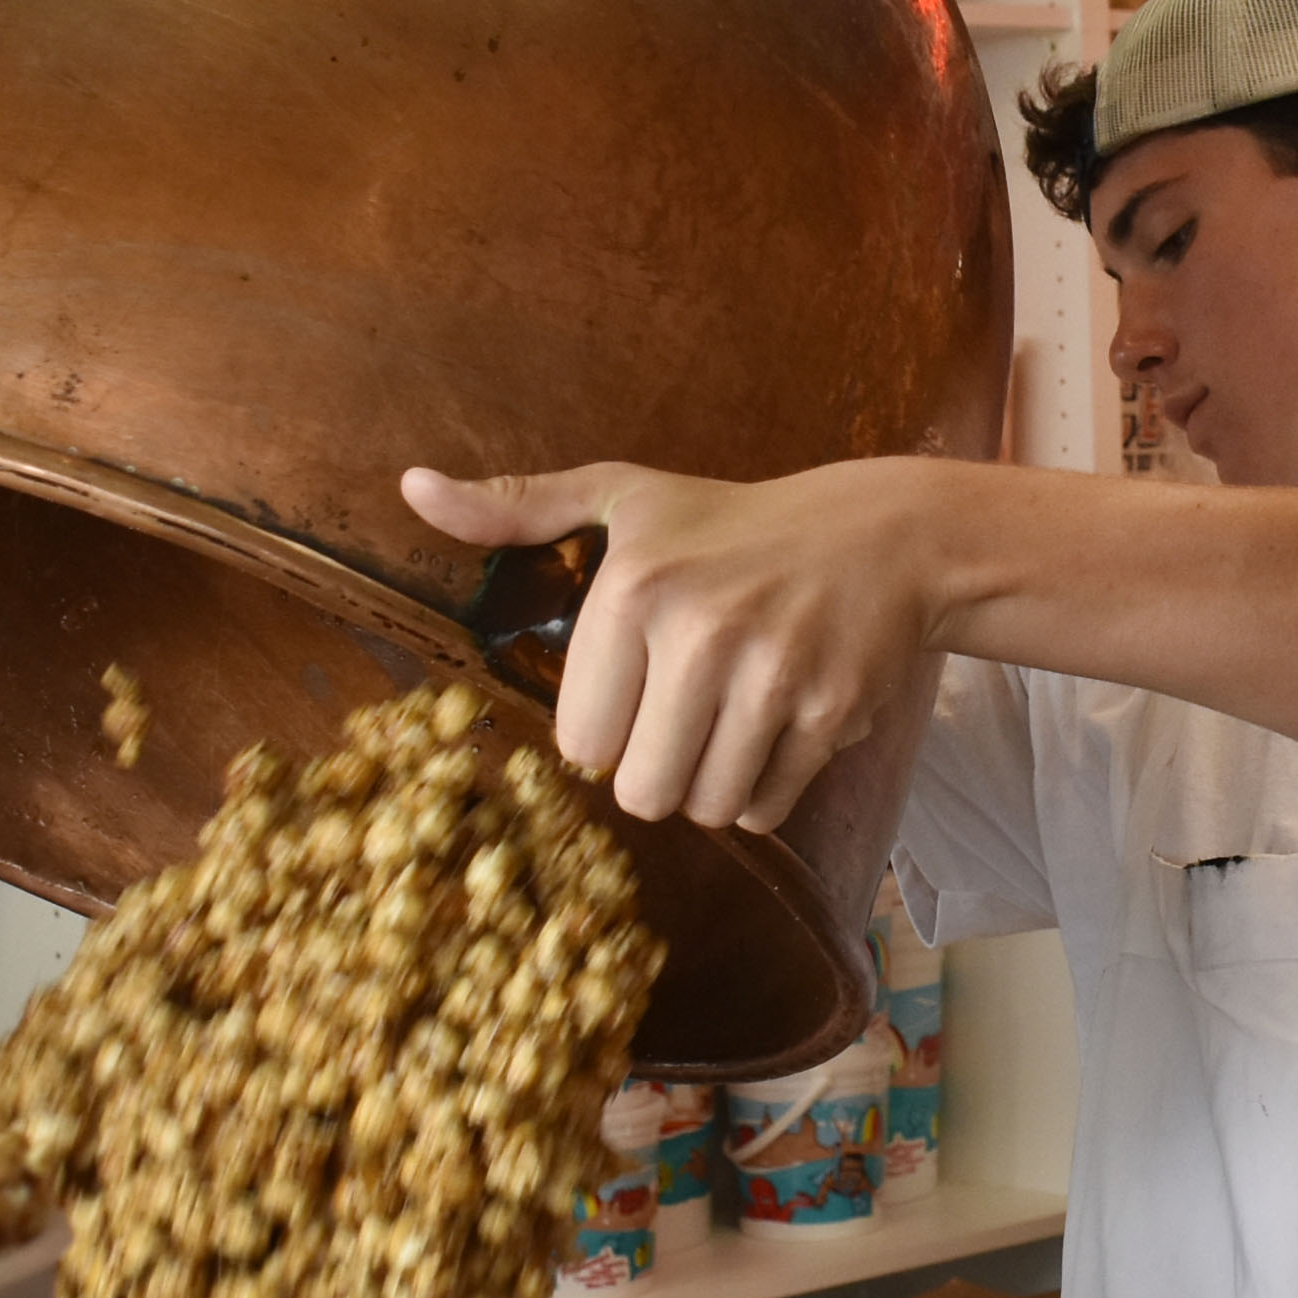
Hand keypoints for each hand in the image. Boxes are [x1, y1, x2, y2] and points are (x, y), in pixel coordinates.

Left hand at [400, 458, 940, 833]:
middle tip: (687, 716)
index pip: (582, 742)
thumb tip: (412, 487)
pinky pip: (765, 810)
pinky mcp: (831, 716)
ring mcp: (773, 679)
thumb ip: (519, 507)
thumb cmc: (736, 524)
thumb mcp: (628, 498)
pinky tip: (776, 731)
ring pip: (704, 809)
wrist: (885, 536)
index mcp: (636, 587)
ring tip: (731, 723)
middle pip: (642, 791)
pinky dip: (764, 791)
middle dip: (658, 771)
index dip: (608, 729)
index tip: (640, 688)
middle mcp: (701, 632)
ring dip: (711, 785)